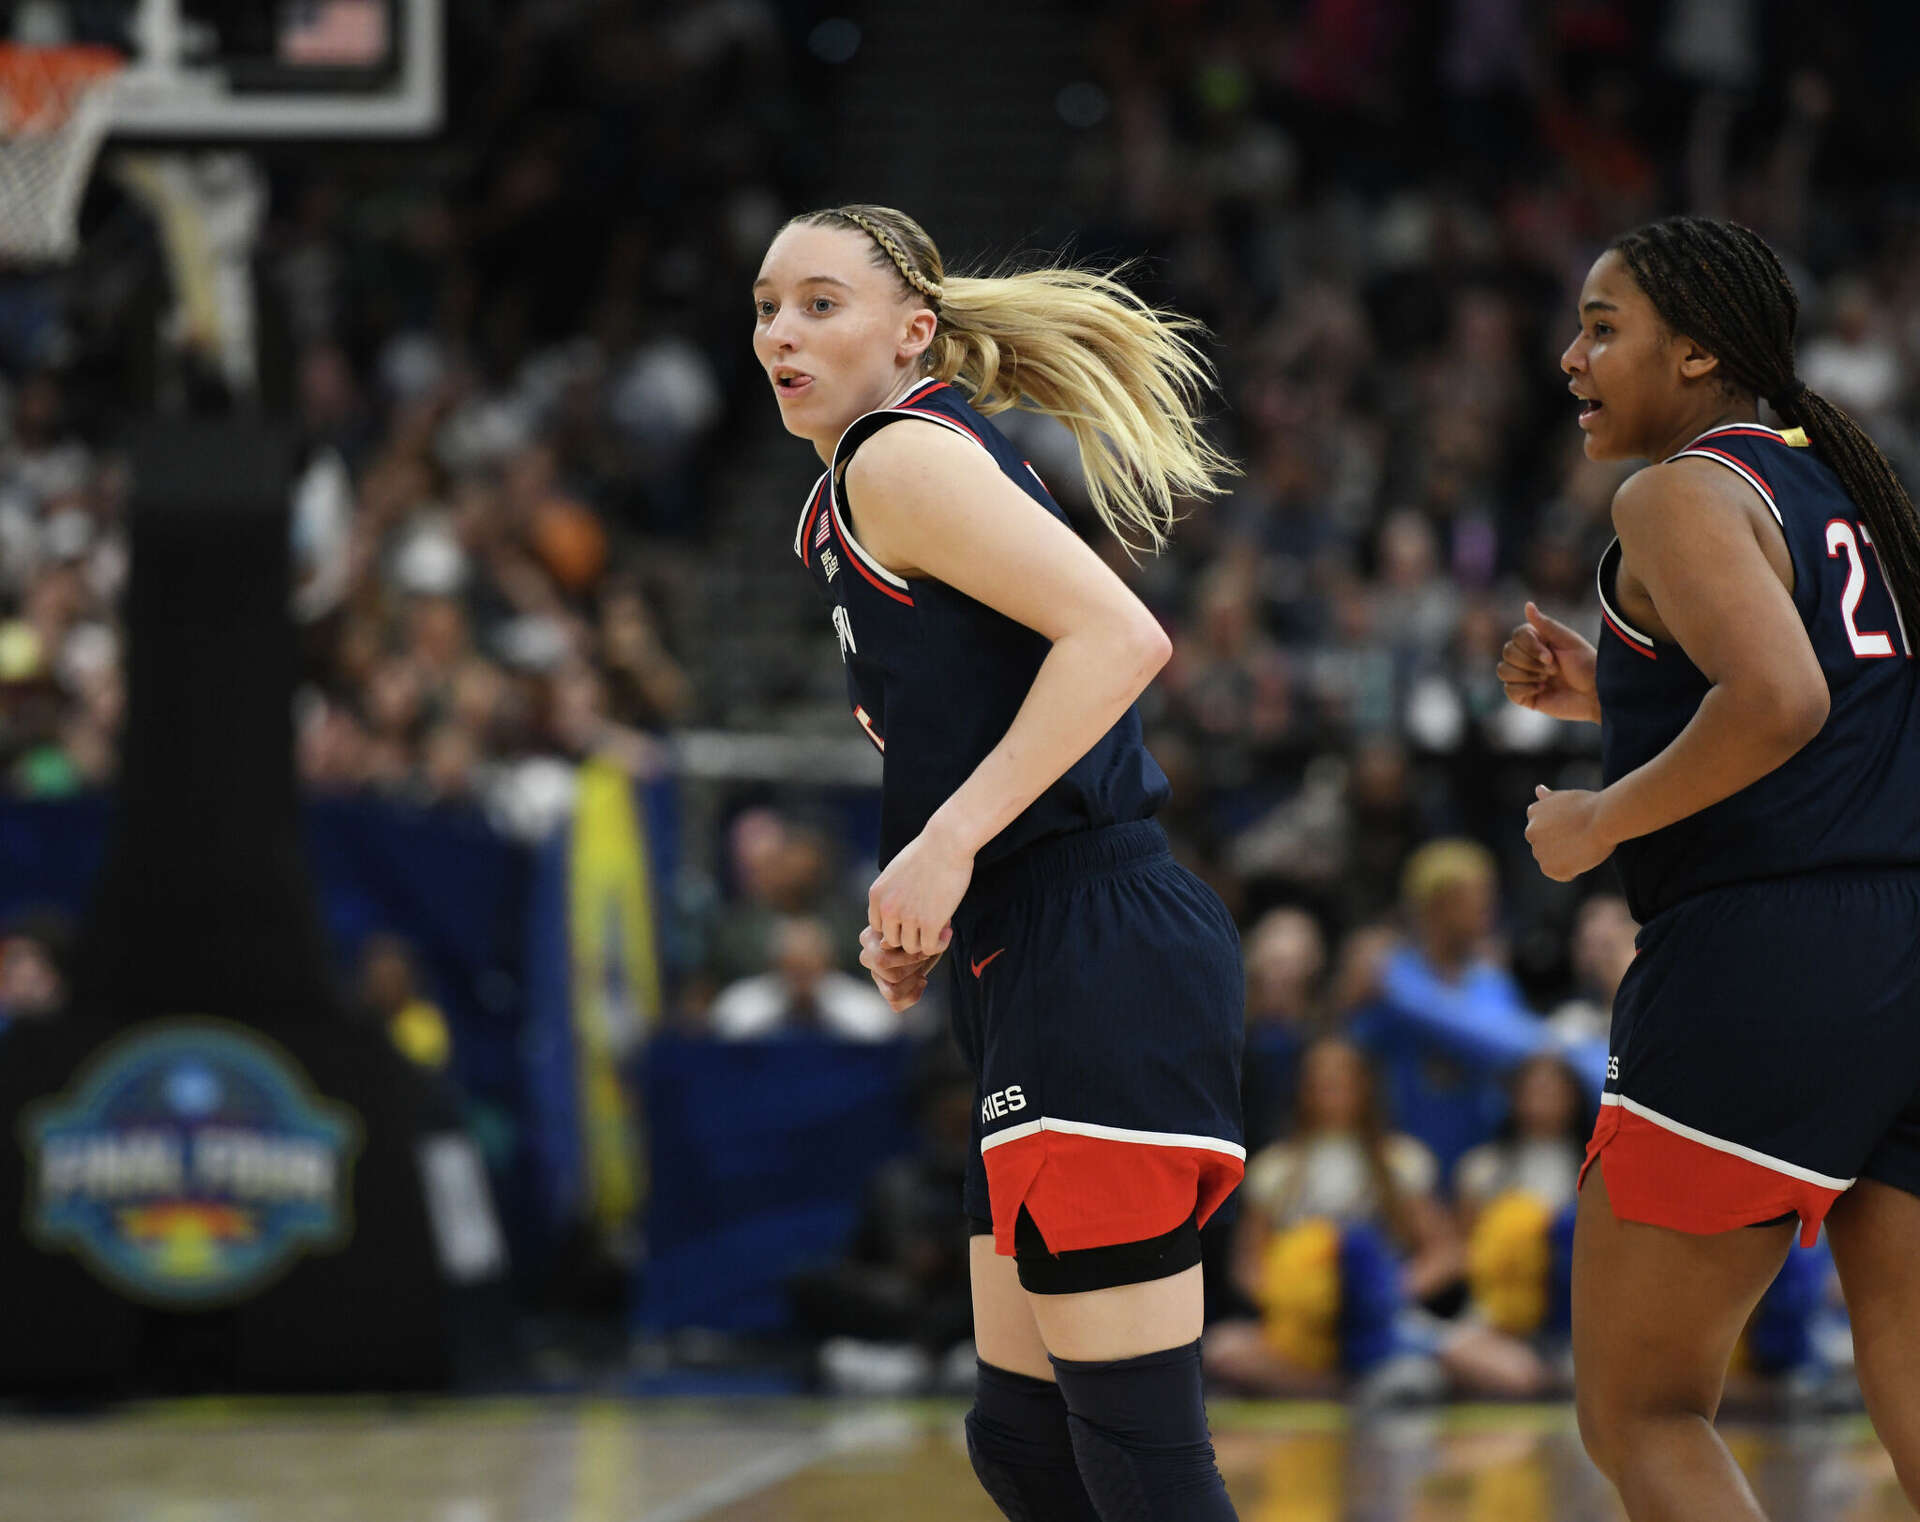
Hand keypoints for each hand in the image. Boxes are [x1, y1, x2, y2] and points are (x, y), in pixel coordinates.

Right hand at [859, 925, 943, 1013]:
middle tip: (924, 956)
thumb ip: (900, 933)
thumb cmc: (921, 925)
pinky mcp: (885, 988)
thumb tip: (884, 945)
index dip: (910, 958)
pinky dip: (913, 995)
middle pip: (891, 977)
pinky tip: (922, 980)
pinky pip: (896, 1005)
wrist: (927, 931)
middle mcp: (867, 957)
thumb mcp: (915, 926)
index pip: (882, 961)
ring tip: (922, 968)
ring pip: (892, 993)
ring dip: (913, 981)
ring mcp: (875, 974)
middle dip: (913, 968)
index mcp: (868, 939)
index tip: (925, 948)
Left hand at [867, 821, 973, 957]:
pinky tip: (948, 930)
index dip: (896, 926)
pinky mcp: (930, 923)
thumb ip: (892, 894)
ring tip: (939, 927)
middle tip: (928, 925)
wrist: (947, 843)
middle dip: (910, 935)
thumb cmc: (926, 852)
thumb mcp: (896, 872)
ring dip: (925, 941)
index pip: (878, 926)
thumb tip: (900, 919)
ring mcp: (908, 917)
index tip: (912, 919)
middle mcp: (888, 908)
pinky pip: (929, 948)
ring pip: (911, 947)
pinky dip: (939, 944)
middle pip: (893, 940)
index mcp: (877, 895)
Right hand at [1498, 602, 1600, 723]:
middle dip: (1530, 663)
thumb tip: (1528, 605)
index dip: (1530, 647)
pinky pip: (1509, 690)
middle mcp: (1528, 657)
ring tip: (1547, 680)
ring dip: (1526, 675)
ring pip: (1503, 670)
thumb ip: (1546, 624)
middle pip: (1507, 652)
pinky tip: (1543, 690)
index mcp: (1538, 641)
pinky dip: (1525, 689)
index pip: (1516, 637)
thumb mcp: (1568, 641)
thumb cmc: (1587, 666)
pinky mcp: (1524, 696)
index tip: (1551, 657)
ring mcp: (1524, 677)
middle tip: (1554, 670)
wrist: (1596, 695)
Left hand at [1525, 785, 1614, 881]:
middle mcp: (1530, 832)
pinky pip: (1560, 874)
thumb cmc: (1590, 806)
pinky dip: (1572, 871)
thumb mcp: (1566, 797)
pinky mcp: (1549, 868)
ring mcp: (1538, 850)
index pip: (1543, 828)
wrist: (1602, 819)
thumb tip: (1538, 790)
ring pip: (1552, 860)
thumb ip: (1550, 799)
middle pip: (1545, 845)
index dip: (1562, 829)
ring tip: (1583, 845)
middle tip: (1581, 836)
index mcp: (1533, 812)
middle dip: (1560, 844)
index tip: (1575, 825)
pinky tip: (1583, 858)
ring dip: (1566, 858)